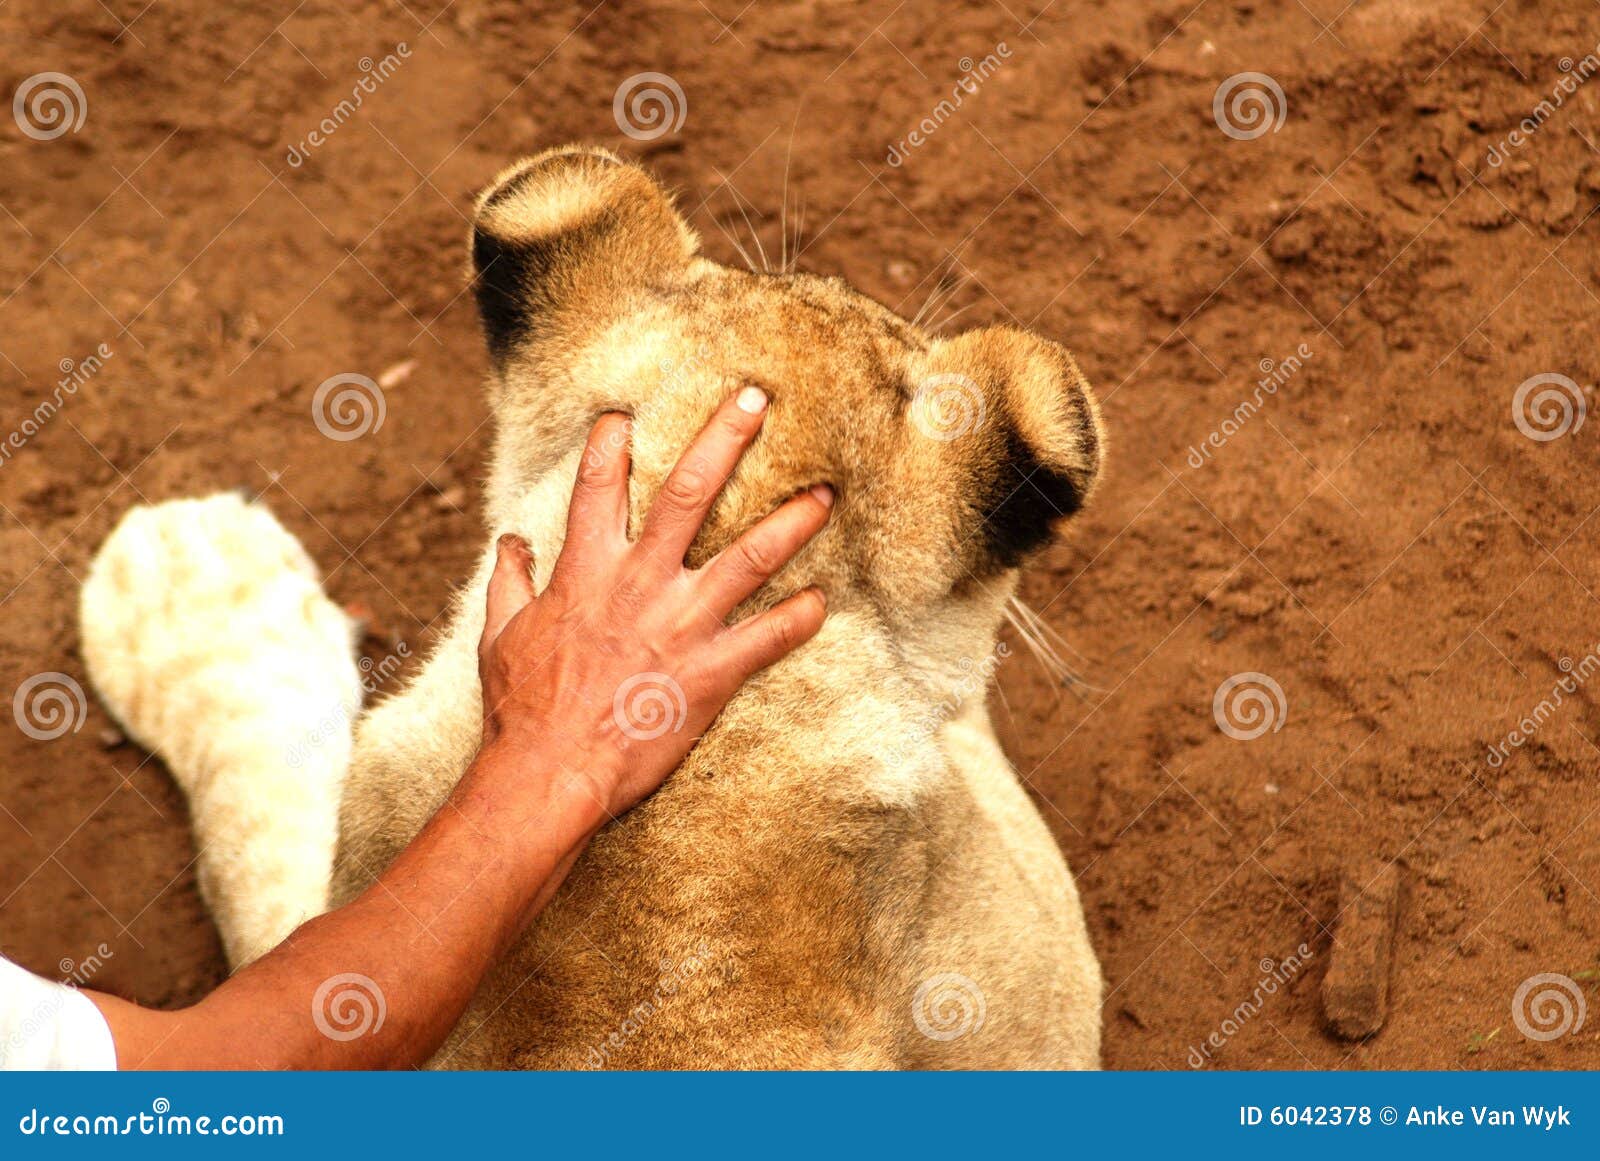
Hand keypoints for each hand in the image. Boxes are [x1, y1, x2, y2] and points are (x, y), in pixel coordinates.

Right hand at [477, 386, 831, 817]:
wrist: (551, 772)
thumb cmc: (523, 707)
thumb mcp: (500, 636)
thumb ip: (509, 582)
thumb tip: (509, 542)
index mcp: (586, 570)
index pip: (598, 486)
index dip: (613, 444)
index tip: (628, 414)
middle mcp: (640, 582)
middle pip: (689, 493)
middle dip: (725, 439)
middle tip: (759, 399)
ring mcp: (681, 624)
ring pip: (749, 557)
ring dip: (791, 523)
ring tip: (825, 495)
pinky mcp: (710, 672)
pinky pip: (767, 638)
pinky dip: (799, 619)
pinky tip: (823, 602)